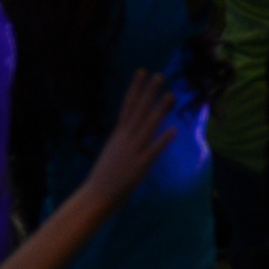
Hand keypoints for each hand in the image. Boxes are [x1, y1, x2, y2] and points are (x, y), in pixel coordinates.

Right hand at [75, 69, 175, 208]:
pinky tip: (174, 130)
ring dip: (159, 110)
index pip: (128, 106)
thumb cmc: (105, 175)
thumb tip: (132, 123)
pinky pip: (153, 151)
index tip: (142, 71)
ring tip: (171, 94)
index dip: (136, 88)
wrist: (94, 197)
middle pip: (138, 112)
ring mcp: (132, 152)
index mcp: (118, 135)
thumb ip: (124, 136)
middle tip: (160, 74)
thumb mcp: (114, 149)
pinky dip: (163, 140)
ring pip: (147, 127)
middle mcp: (125, 139)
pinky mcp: (139, 166)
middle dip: (149, 93)